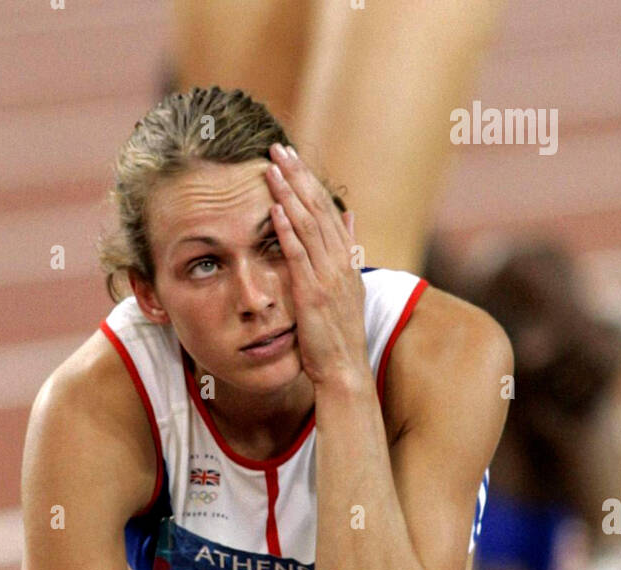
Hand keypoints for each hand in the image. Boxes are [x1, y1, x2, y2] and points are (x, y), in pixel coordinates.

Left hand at [265, 144, 366, 388]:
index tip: (292, 158)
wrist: (344, 370)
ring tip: (272, 167)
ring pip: (308, 225)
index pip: (326, 210)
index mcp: (346, 259)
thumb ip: (346, 249)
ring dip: (289, 193)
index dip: (309, 181)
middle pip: (318, 208)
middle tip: (279, 148)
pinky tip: (275, 208)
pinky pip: (299, 255)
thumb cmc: (338, 335)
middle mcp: (340, 262)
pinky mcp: (313, 293)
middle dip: (298, 176)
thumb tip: (348, 215)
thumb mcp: (346, 287)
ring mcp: (328, 276)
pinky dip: (288, 230)